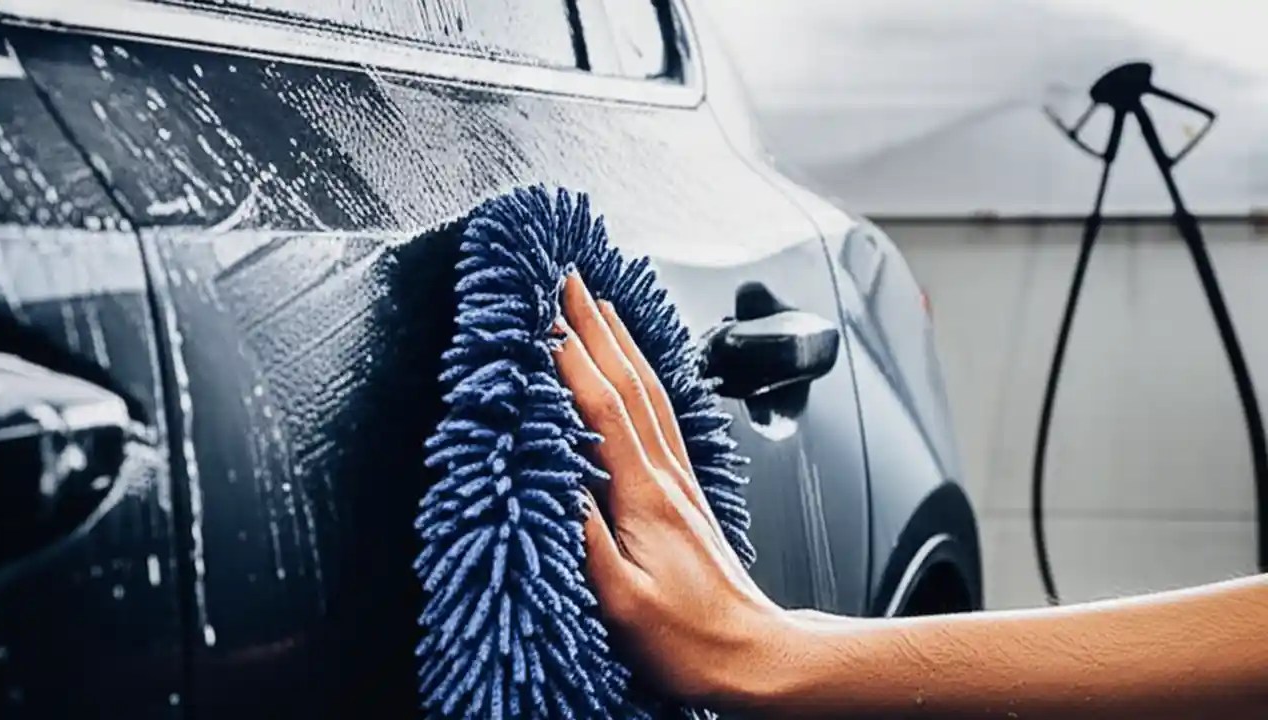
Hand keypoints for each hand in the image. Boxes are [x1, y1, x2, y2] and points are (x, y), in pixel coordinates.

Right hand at [550, 272, 787, 704]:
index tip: (546, 311)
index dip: (573, 355)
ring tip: (600, 302)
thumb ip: (584, 536)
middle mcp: (665, 476)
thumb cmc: (685, 639)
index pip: (603, 407)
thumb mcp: (619, 602)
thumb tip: (552, 478)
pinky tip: (638, 369)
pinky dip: (644, 376)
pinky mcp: (685, 492)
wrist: (752, 656)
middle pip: (629, 381)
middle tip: (569, 276)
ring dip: (621, 341)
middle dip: (596, 324)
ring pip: (650, 391)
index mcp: (644, 496)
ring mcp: (679, 480)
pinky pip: (663, 415)